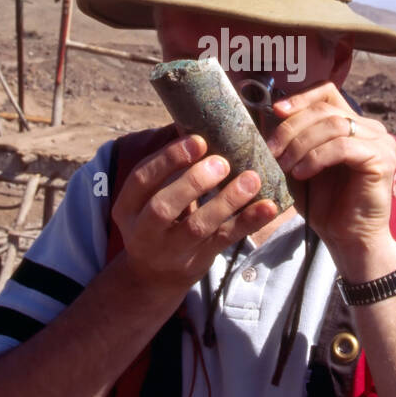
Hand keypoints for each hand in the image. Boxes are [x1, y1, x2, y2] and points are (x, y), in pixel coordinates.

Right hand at [111, 133, 277, 290]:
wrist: (154, 275)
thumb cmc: (157, 221)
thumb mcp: (148, 198)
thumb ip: (167, 170)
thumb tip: (195, 120)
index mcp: (127, 207)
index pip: (141, 180)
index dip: (168, 159)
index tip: (198, 139)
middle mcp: (144, 231)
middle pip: (163, 207)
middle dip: (193, 182)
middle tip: (221, 161)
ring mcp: (171, 250)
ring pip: (197, 226)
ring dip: (226, 201)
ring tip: (251, 179)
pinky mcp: (198, 260)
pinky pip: (225, 240)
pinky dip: (248, 222)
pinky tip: (268, 206)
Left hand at [266, 82, 395, 272]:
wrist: (347, 238)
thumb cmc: (323, 204)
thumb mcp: (299, 164)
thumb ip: (291, 139)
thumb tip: (266, 115)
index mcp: (351, 123)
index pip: (327, 92)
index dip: (300, 98)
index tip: (276, 111)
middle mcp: (369, 127)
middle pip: (325, 109)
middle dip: (292, 128)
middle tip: (272, 151)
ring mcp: (379, 141)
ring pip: (333, 124)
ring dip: (301, 144)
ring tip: (285, 165)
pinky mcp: (381, 159)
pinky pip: (343, 146)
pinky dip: (317, 157)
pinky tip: (303, 173)